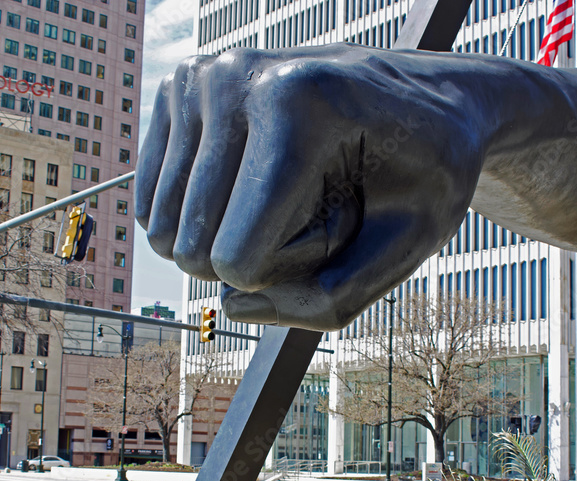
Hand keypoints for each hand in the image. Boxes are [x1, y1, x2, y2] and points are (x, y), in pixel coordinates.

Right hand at [136, 46, 480, 330]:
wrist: (422, 97)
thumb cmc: (425, 170)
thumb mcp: (410, 245)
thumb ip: (331, 301)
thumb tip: (230, 305)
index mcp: (299, 106)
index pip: (238, 256)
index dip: (292, 274)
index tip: (347, 219)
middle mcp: (235, 79)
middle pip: (195, 248)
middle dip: (261, 253)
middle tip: (321, 203)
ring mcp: (197, 80)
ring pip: (165, 232)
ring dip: (231, 234)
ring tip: (293, 187)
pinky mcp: (174, 91)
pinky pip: (152, 205)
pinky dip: (204, 215)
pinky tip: (253, 178)